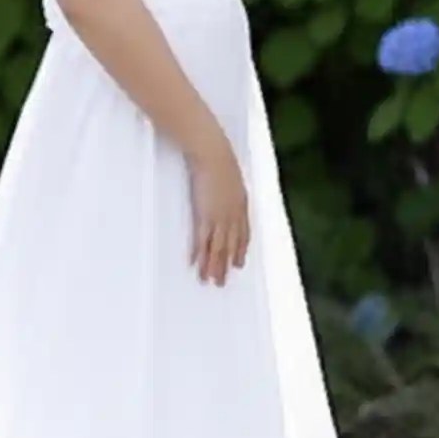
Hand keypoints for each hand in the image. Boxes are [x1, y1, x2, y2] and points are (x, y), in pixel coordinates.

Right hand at [186, 138, 249, 286]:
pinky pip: (202, 240)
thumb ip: (229, 187)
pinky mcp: (204, 216)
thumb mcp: (230, 175)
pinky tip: (195, 265)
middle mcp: (233, 215)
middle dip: (226, 265)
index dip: (240, 250)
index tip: (238, 263)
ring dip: (213, 266)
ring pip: (217, 248)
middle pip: (230, 246)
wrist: (213, 156)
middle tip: (222, 281)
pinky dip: (199, 254)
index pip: (243, 234)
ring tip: (209, 281)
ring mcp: (219, 217)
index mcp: (241, 206)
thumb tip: (226, 188)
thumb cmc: (219, 160)